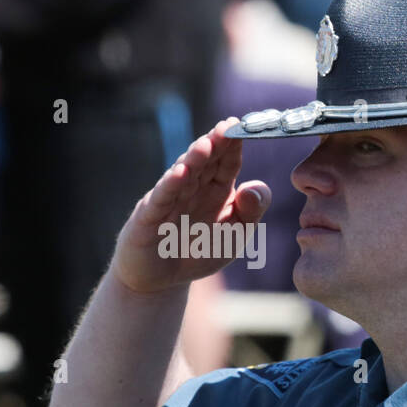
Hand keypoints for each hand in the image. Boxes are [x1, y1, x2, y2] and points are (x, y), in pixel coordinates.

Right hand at [111, 118, 270, 294]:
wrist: (160, 280)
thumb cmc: (198, 252)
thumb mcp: (234, 235)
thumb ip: (251, 212)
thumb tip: (257, 186)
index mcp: (216, 189)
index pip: (226, 162)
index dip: (234, 145)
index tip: (244, 127)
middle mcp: (192, 187)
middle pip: (206, 161)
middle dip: (216, 143)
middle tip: (229, 126)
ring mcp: (169, 198)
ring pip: (183, 174)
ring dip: (194, 158)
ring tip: (207, 144)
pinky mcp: (150, 215)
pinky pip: (162, 197)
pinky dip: (171, 185)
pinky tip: (180, 173)